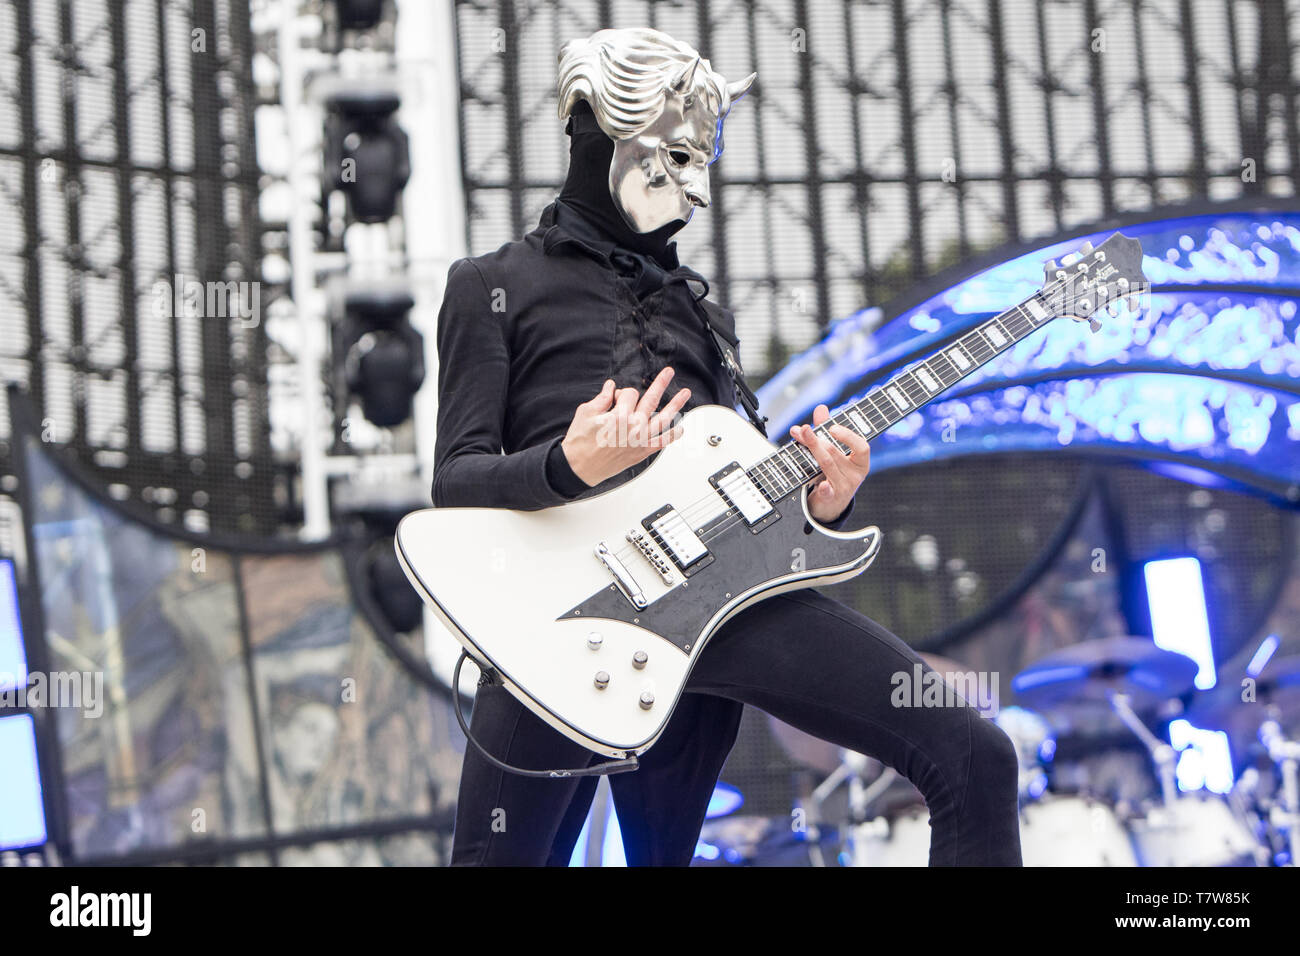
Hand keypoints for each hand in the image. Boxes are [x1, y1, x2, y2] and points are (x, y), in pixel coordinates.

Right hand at [560, 367, 689, 486]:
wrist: (579, 467)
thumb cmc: (580, 442)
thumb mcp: (586, 413)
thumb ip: (602, 398)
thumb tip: (610, 386)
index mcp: (619, 415)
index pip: (629, 393)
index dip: (621, 393)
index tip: (614, 399)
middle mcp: (633, 427)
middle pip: (651, 399)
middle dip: (660, 383)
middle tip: (669, 373)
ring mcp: (640, 440)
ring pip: (663, 419)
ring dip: (676, 404)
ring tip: (685, 393)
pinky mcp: (641, 452)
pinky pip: (661, 442)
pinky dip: (672, 436)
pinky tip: (680, 429)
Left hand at [790, 404, 870, 523]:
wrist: (831, 504)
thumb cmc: (835, 472)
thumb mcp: (834, 452)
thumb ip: (826, 430)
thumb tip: (821, 408)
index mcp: (861, 462)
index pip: (862, 447)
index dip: (848, 436)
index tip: (832, 428)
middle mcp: (855, 474)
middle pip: (836, 453)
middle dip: (817, 439)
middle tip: (804, 429)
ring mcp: (844, 487)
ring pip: (828, 466)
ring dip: (813, 450)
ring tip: (801, 438)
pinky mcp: (832, 498)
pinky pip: (828, 492)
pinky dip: (824, 488)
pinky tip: (821, 484)